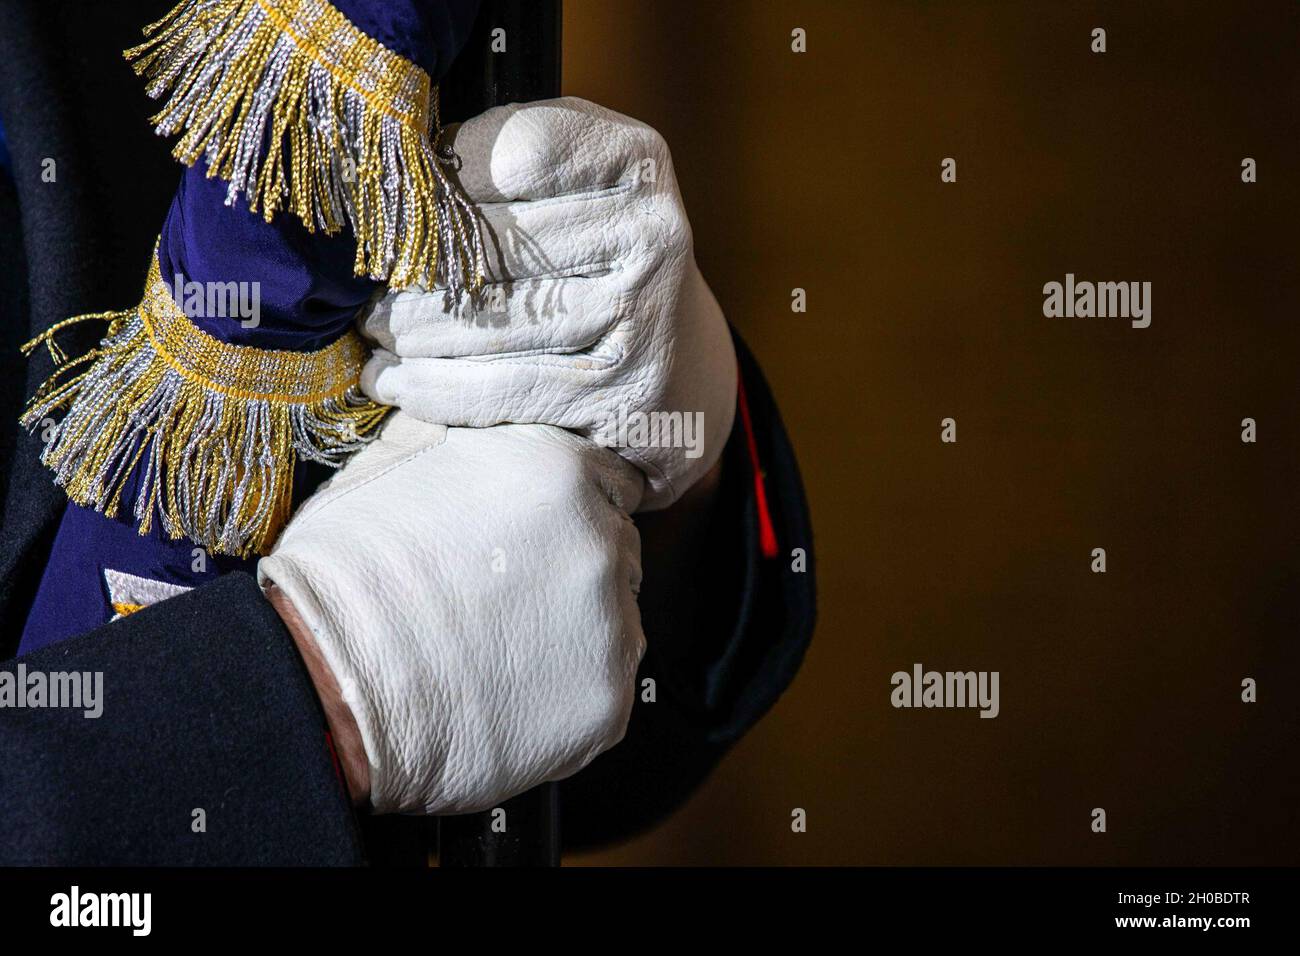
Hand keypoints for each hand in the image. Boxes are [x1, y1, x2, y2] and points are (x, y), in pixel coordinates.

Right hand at [257, 412, 644, 814]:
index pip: (605, 484)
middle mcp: (601, 541)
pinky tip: (507, 686)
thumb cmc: (348, 569)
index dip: (564, 511)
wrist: (320, 680)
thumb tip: (486, 401)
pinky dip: (568, 690)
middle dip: (571, 568)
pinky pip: (606, 686)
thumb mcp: (406, 456)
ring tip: (497, 644)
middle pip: (613, 551)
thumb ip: (477, 432)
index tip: (531, 537)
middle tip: (503, 595)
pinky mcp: (607, 700)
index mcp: (561, 469)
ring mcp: (611, 625)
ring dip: (573, 629)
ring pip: (614, 620)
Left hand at [358, 97, 736, 511]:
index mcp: (637, 162)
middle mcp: (653, 232)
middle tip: (365, 290)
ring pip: (486, 321)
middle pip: (490, 244)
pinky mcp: (620, 394)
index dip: (442, 180)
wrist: (679, 371)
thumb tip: (397, 171)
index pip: (515, 153)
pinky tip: (391, 382)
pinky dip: (431, 388)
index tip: (394, 207)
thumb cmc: (598, 264)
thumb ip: (509, 161)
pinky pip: (499, 389)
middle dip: (408, 271)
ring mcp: (642, 318)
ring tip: (374, 334)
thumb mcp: (579, 187)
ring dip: (408, 334)